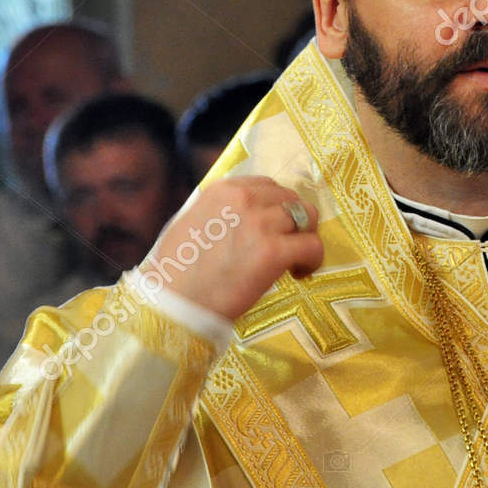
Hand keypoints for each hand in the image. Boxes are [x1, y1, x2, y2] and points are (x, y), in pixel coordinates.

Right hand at [137, 176, 322, 321]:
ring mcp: (261, 224)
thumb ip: (221, 211)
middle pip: (292, 198)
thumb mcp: (192, 221)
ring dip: (306, 237)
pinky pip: (312, 245)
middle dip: (296, 221)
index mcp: (223, 190)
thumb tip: (245, 216)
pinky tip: (300, 273)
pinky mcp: (274, 252)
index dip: (278, 206)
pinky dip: (313, 260)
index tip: (276, 226)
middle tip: (289, 245)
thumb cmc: (177, 270)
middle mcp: (244, 200)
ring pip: (308, 217)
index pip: (268, 185)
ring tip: (296, 260)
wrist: (174, 302)